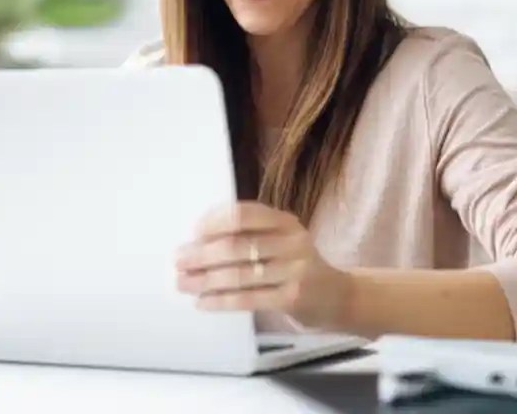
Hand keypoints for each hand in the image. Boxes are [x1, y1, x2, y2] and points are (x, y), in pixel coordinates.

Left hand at [175, 201, 351, 329]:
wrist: (338, 297)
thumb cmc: (297, 266)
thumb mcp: (282, 241)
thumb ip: (251, 235)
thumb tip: (199, 241)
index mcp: (285, 221)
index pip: (243, 214)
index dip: (214, 222)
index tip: (194, 232)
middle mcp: (292, 242)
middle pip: (236, 246)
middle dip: (202, 254)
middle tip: (178, 261)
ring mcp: (294, 270)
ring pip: (239, 275)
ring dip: (205, 280)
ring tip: (183, 283)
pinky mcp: (292, 298)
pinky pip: (247, 299)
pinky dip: (221, 301)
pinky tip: (203, 303)